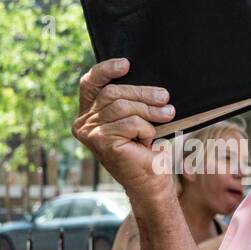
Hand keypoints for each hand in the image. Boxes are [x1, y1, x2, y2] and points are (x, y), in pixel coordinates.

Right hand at [72, 58, 176, 200]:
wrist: (152, 185)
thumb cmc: (148, 153)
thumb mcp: (140, 120)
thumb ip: (133, 102)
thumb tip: (150, 84)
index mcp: (89, 114)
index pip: (91, 84)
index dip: (106, 70)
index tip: (127, 64)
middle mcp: (83, 123)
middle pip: (112, 93)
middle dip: (143, 93)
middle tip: (165, 98)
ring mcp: (89, 132)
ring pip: (123, 107)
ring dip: (150, 112)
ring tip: (167, 116)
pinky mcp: (101, 141)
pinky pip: (131, 123)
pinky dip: (146, 129)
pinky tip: (148, 142)